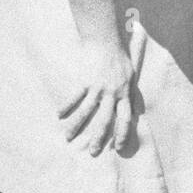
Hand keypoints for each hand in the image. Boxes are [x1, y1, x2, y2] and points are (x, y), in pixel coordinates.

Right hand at [56, 30, 142, 155]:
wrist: (106, 40)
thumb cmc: (120, 57)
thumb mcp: (132, 75)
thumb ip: (130, 93)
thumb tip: (133, 110)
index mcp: (125, 93)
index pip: (126, 119)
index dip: (123, 134)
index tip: (119, 147)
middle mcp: (112, 93)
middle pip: (105, 120)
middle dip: (99, 138)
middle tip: (93, 152)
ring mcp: (98, 88)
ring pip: (86, 112)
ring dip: (76, 127)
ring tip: (68, 138)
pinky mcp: (85, 81)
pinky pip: (74, 97)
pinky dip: (66, 106)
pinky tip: (59, 115)